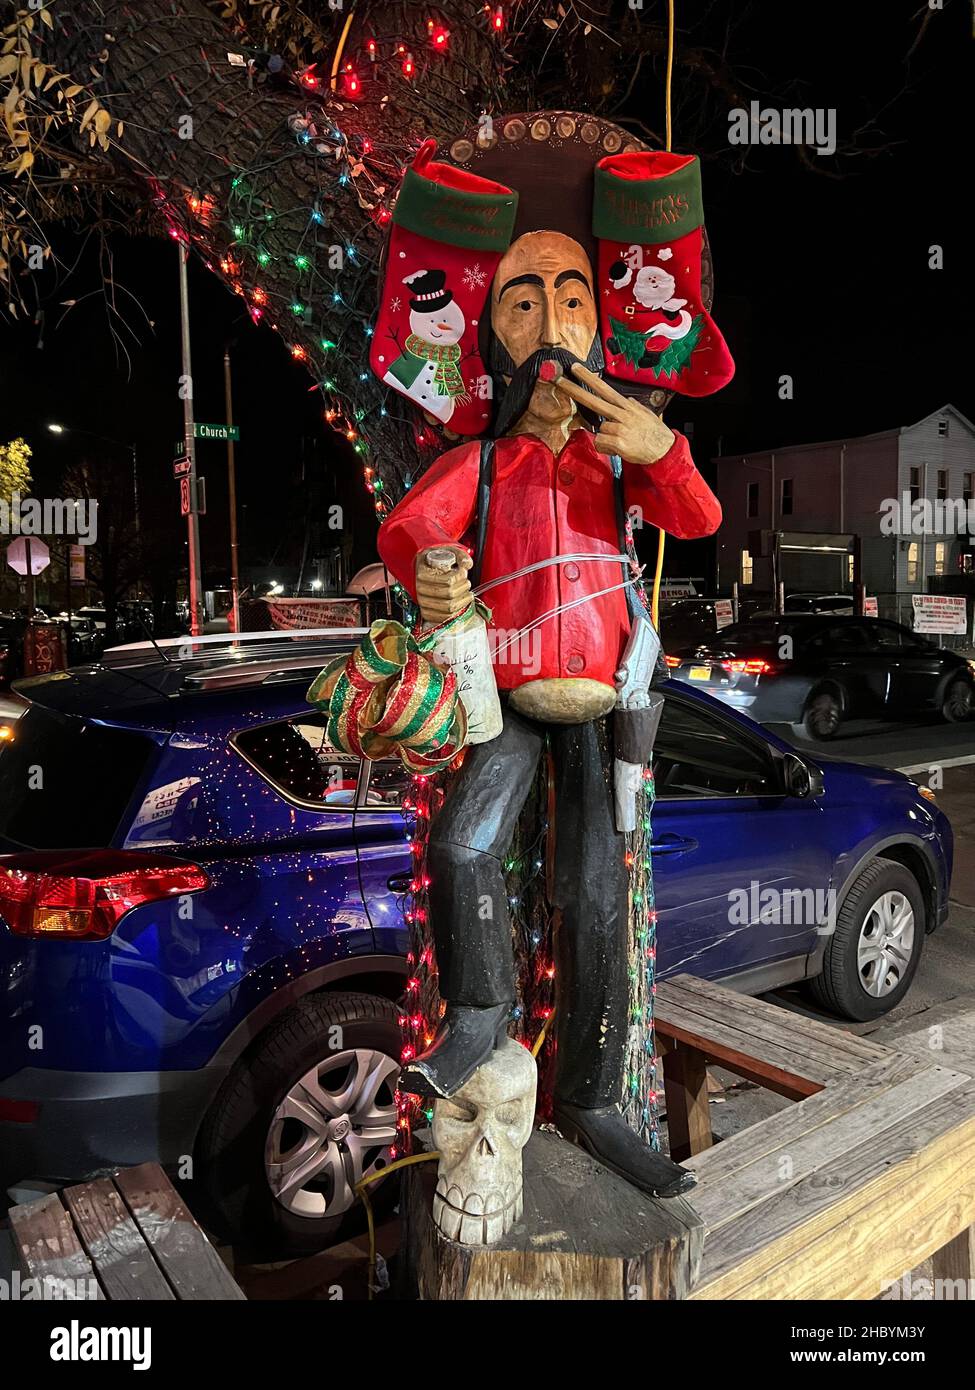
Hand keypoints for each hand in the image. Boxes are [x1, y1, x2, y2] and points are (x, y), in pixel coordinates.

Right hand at [415, 545, 472, 624]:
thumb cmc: (437, 559)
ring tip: (466, 592)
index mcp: (423, 574)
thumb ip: (460, 555)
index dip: (460, 577)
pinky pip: (444, 618)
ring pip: (449, 607)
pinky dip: (456, 612)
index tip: (463, 571)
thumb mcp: (448, 551)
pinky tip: (461, 603)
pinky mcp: (427, 612)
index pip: (448, 581)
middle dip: (463, 588)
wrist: (426, 568)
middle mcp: (420, 589)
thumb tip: (467, 564)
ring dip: (463, 600)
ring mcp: (423, 602)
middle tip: (467, 582)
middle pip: (450, 594)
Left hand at [557, 363, 674, 465]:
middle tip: (559, 380)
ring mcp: (619, 427)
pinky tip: (620, 448)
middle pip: (593, 400)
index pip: (603, 388)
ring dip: (607, 438)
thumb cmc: (654, 433)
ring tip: (622, 441)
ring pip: (599, 430)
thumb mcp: (645, 414)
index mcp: (626, 406)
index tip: (575, 369)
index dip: (589, 378)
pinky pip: (600, 443)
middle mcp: (621, 414)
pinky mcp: (618, 442)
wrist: (664, 450)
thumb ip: (632, 406)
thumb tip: (625, 400)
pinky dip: (607, 448)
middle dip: (574, 390)